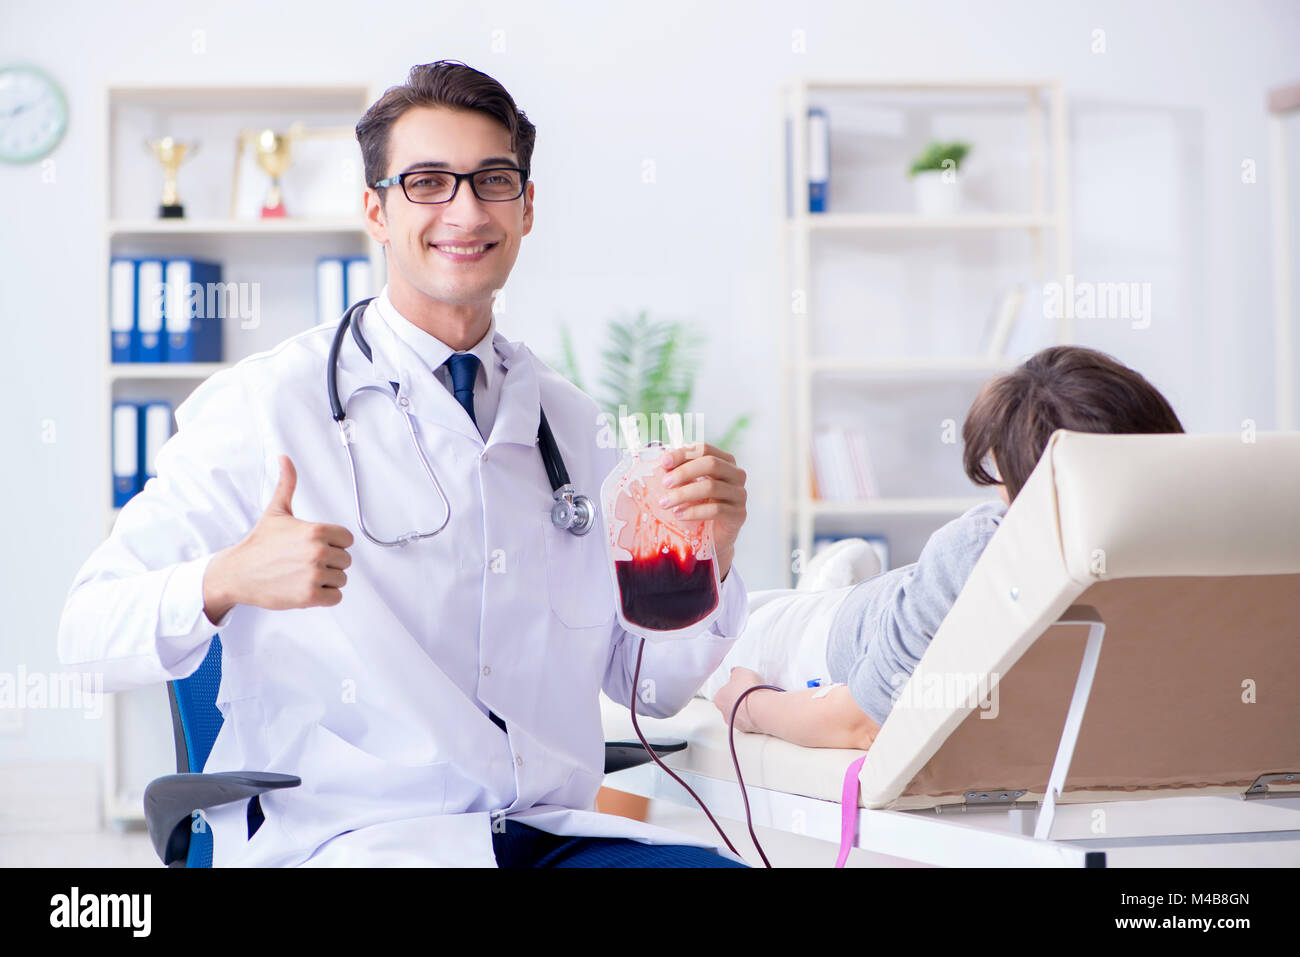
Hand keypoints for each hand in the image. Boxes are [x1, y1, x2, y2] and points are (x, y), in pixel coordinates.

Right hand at [203, 455, 354, 621]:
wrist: (237, 573)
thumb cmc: (258, 544)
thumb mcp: (276, 511)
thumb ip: (287, 484)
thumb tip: (284, 458)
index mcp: (316, 530)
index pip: (347, 540)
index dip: (333, 544)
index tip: (315, 546)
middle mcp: (318, 551)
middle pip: (345, 560)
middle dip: (329, 563)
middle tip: (304, 562)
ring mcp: (314, 574)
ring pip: (341, 579)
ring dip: (326, 581)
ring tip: (303, 575)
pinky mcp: (310, 596)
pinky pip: (336, 598)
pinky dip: (324, 597)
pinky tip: (306, 588)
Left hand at [657, 442, 746, 579]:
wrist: (714, 536)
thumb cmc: (700, 505)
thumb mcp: (689, 485)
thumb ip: (680, 473)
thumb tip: (663, 464)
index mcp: (725, 461)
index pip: (705, 449)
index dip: (683, 454)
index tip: (663, 463)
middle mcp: (737, 475)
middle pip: (711, 464)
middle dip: (684, 472)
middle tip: (664, 483)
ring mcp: (740, 495)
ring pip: (711, 487)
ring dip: (684, 494)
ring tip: (665, 503)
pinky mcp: (739, 515)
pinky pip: (716, 510)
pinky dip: (694, 511)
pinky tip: (678, 515)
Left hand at [712, 666, 767, 732]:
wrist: (762, 708)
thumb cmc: (748, 689)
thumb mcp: (740, 671)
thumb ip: (735, 672)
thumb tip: (735, 673)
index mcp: (718, 699)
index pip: (724, 691)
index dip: (734, 687)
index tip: (742, 684)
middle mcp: (725, 714)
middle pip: (732, 704)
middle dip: (740, 699)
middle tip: (751, 692)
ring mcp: (736, 724)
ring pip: (742, 714)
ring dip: (748, 708)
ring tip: (759, 700)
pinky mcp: (748, 730)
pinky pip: (751, 721)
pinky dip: (756, 716)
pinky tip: (763, 709)